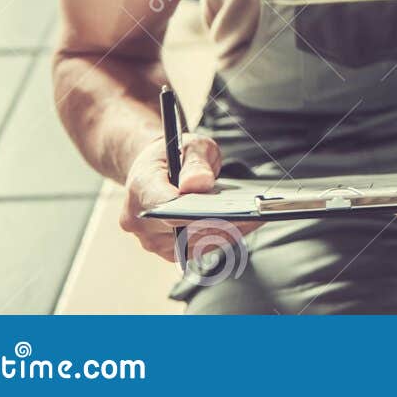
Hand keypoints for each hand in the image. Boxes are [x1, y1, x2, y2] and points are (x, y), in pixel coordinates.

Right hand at [120, 133, 258, 262]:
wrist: (156, 169)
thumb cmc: (174, 154)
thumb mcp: (189, 146)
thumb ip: (195, 163)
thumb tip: (200, 184)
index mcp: (140, 189)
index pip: (164, 208)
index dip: (193, 212)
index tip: (224, 209)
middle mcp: (140, 222)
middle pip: (183, 230)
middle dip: (219, 222)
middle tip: (253, 212)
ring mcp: (153, 240)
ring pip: (195, 244)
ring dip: (226, 232)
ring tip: (256, 216)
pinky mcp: (170, 251)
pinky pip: (200, 248)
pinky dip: (223, 236)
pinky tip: (246, 222)